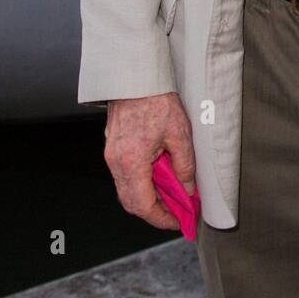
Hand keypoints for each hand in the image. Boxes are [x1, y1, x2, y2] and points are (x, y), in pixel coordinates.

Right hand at [104, 92, 195, 230]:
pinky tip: (158, 175)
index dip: (161, 218)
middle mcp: (116, 162)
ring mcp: (111, 155)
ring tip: (171, 193)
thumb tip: (187, 188)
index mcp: (132, 161)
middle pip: (131, 202)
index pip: (143, 205)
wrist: (135, 77)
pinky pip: (124, 175)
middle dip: (154, 211)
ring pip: (126, 189)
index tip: (177, 220)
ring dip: (147, 196)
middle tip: (176, 210)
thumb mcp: (180, 133)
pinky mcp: (112, 147)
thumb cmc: (156, 99)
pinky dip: (140, 182)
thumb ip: (184, 165)